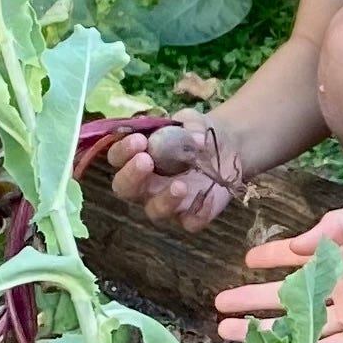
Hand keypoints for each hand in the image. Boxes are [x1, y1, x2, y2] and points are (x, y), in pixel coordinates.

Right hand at [104, 113, 247, 229]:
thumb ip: (191, 123)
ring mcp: (167, 202)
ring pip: (155, 210)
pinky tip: (210, 195)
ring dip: (165, 200)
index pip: (117, 158)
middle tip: (146, 161)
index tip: (139, 140)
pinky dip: (199, 212)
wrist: (225, 149)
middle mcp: (146, 184)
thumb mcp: (194, 120)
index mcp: (137, 157)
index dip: (123, 151)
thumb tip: (196, 139)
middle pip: (125, 189)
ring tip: (180, 185)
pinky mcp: (191, 215)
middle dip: (132, 176)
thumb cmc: (196, 133)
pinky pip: (190, 222)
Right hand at [217, 194, 342, 342]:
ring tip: (226, 328)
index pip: (302, 254)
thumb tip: (300, 246)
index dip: (273, 257)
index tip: (246, 259)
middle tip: (219, 301)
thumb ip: (341, 223)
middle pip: (290, 294)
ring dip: (264, 327)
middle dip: (254, 297)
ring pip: (300, 324)